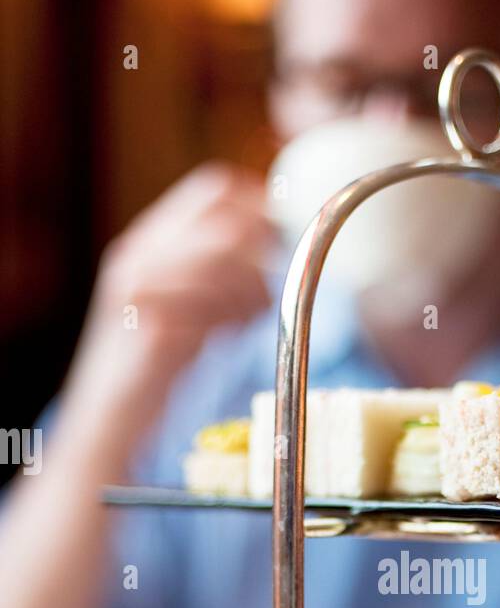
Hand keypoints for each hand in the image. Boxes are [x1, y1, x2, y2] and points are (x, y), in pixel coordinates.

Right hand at [63, 163, 274, 463]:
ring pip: (224, 262)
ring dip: (250, 289)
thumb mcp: (187, 303)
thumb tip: (276, 242)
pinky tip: (230, 334)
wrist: (109, 418)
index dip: (263, 207)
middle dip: (263, 252)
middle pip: (227, 223)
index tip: (283, 239)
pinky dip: (232, 318)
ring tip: (247, 318)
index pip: (216, 190)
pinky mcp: (149, 328)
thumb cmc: (154, 363)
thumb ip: (217, 270)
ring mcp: (139, 289)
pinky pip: (211, 307)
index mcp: (148, 240)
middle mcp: (139, 255)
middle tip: (272, 281)